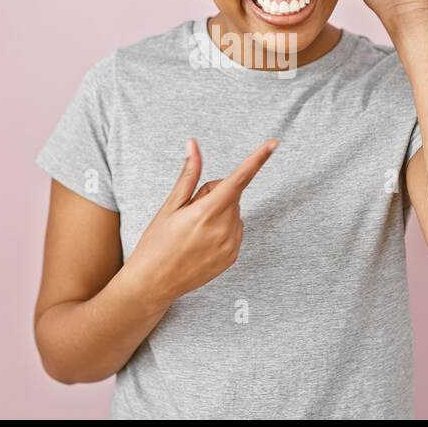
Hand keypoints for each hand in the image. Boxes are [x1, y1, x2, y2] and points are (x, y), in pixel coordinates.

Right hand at [127, 137, 277, 305]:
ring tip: (192, 232)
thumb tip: (193, 144)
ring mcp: (231, 245)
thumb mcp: (169, 206)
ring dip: (218, 213)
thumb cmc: (156, 243)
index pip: (238, 179)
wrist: (153, 283)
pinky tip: (201, 242)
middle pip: (231, 194)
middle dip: (213, 194)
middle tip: (189, 213)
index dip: (258, 159)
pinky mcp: (233, 257)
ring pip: (234, 212)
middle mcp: (224, 229)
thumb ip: (189, 175)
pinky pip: (235, 229)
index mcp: (206, 213)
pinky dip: (222, 229)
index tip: (274, 143)